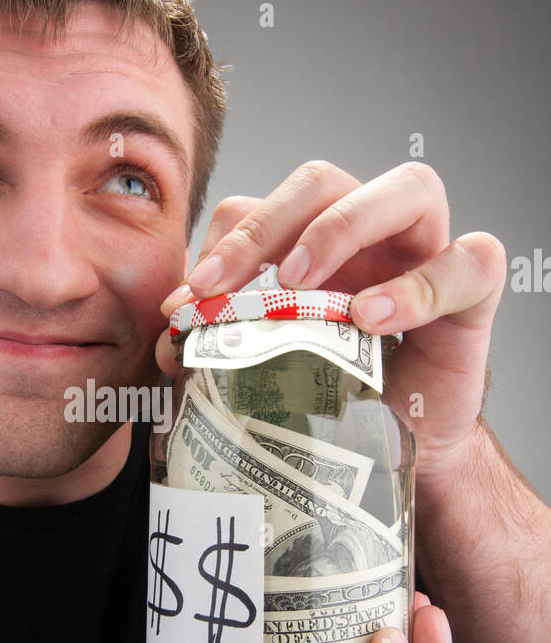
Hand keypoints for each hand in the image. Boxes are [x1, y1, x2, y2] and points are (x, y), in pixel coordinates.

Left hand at [155, 161, 507, 478]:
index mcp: (315, 247)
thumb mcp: (267, 371)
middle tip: (224, 283)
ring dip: (342, 226)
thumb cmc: (334, 405)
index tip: (189, 297)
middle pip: (324, 182)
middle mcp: (373, 237)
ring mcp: (429, 256)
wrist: (396, 460)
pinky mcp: (473, 298)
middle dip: (266, 224)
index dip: (224, 241)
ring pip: (412, 188)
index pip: (265, 206)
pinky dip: (421, 285)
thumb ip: (222, 345)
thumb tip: (170, 335)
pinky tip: (372, 320)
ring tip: (296, 283)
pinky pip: (471, 262)